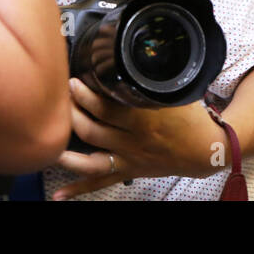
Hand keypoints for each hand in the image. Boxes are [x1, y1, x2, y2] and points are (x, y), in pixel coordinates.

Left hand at [50, 79, 227, 199]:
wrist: (206, 149)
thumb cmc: (192, 118)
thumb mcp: (176, 93)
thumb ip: (153, 80)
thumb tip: (133, 59)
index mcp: (144, 119)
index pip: (108, 107)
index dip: (87, 95)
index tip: (74, 81)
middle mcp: (132, 142)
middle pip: (92, 130)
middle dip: (71, 115)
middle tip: (59, 100)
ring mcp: (128, 159)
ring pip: (90, 160)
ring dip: (66, 154)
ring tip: (47, 143)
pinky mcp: (129, 171)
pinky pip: (101, 182)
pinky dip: (79, 189)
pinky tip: (59, 194)